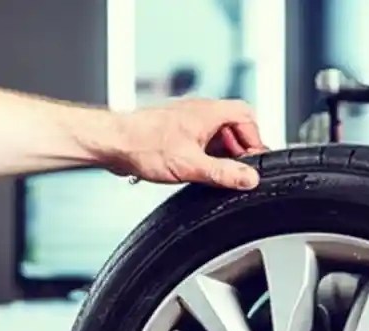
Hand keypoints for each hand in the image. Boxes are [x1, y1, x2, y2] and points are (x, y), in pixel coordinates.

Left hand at [106, 98, 268, 189]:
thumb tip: (249, 179)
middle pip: (234, 127)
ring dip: (221, 155)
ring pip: (216, 136)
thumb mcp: (191, 165)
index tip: (252, 162)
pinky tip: (196, 171)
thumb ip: (224, 173)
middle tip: (235, 172)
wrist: (113, 143)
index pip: (248, 117)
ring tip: (214, 173)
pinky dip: (205, 156)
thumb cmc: (144, 145)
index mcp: (209, 112)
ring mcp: (188, 122)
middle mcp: (200, 112)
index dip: (255, 140)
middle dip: (239, 151)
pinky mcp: (176, 133)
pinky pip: (200, 142)